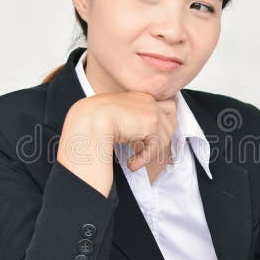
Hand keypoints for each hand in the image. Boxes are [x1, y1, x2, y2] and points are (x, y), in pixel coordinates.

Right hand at [58, 92, 176, 195]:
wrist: (89, 120)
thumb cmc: (93, 120)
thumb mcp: (115, 116)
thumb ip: (132, 120)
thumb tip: (143, 138)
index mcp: (139, 96)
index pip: (164, 105)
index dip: (162, 122)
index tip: (149, 138)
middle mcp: (148, 100)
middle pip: (171, 117)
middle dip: (163, 135)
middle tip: (147, 149)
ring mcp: (151, 110)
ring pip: (165, 135)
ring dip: (151, 151)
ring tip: (134, 159)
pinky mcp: (151, 123)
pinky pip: (156, 146)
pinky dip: (145, 158)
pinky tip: (131, 164)